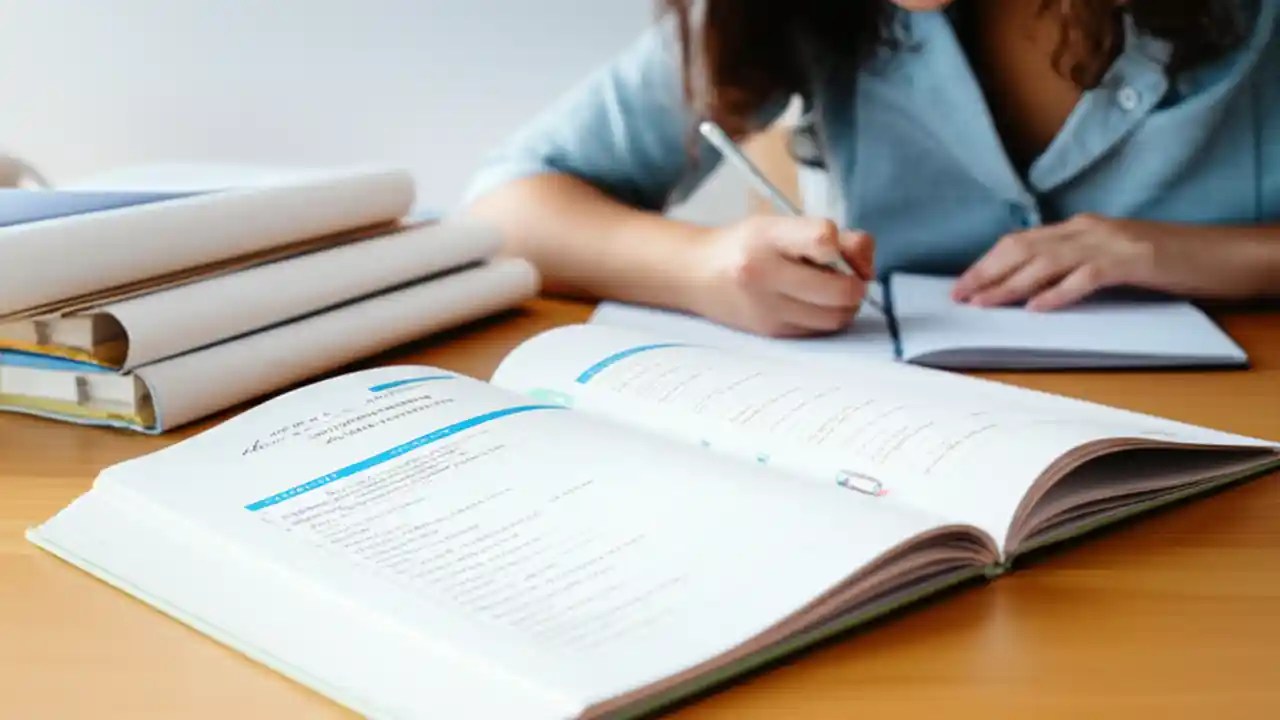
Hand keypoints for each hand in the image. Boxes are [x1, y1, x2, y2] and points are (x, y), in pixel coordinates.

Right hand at [688, 215, 874, 336]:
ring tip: (832, 291)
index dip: (844, 247)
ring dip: (846, 305)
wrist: (698, 274)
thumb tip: (868, 266)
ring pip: (836, 317)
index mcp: (768, 236)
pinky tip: (814, 304)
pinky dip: (827, 318)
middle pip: (842, 290)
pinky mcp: (770, 332)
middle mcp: (763, 273)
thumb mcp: (784, 225)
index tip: (835, 249)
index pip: (824, 238)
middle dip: (856, 284)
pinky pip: (820, 331)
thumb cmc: (750, 244)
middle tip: (848, 276)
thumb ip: (835, 236)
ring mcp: (766, 307)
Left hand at [952, 213, 1160, 310]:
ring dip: (1011, 284)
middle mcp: (1088, 229)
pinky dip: (1060, 291)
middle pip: (1024, 247)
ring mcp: (1110, 243)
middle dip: (987, 272)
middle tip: (959, 296)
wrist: (1220, 253)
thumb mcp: (1109, 260)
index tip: (961, 286)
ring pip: (1047, 260)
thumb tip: (1032, 290)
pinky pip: (1088, 276)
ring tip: (985, 302)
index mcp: (1080, 228)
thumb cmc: (1164, 261)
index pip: (1021, 242)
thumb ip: (1073, 267)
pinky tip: (1038, 307)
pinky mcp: (1134, 261)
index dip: (987, 264)